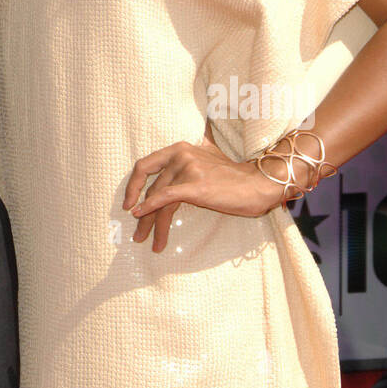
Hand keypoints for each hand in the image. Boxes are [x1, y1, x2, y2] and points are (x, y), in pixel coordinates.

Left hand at [121, 119, 280, 252]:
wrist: (258, 184)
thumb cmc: (234, 176)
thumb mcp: (207, 157)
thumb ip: (188, 157)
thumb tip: (170, 173)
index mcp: (179, 147)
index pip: (145, 164)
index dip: (133, 184)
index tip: (128, 202)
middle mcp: (180, 154)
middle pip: (150, 185)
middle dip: (139, 210)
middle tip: (135, 229)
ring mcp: (187, 169)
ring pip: (157, 197)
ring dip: (148, 221)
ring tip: (144, 240)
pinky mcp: (195, 186)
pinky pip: (165, 198)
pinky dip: (150, 208)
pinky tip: (142, 217)